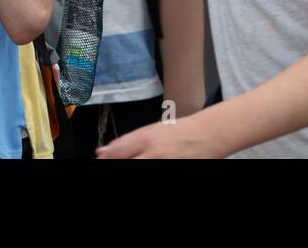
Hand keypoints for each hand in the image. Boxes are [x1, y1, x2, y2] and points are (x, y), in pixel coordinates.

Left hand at [96, 117, 219, 158]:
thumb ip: (127, 142)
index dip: (106, 159)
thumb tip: (103, 152)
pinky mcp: (174, 170)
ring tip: (137, 161)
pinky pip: (151, 175)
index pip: (116, 153)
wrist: (207, 134)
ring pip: (137, 169)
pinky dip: (146, 170)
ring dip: (128, 168)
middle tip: (115, 164)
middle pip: (125, 164)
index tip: (100, 161)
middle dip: (115, 165)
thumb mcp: (150, 131)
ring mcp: (164, 164)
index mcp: (145, 138)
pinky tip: (146, 165)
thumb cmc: (178, 131)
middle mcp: (154, 153)